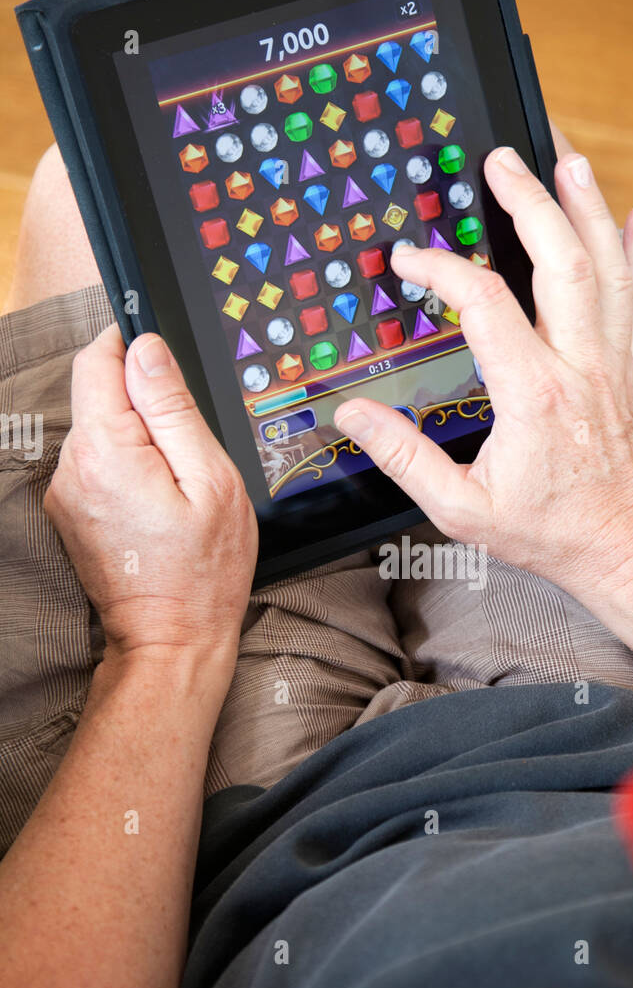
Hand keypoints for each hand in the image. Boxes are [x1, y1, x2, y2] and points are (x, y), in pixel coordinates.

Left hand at [45, 326, 256, 663]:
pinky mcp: (73, 512)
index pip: (98, 359)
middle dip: (147, 406)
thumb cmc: (202, 571)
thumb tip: (147, 348)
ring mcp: (68, 492)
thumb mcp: (209, 478)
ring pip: (103, 431)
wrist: (171, 640)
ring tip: (179, 488)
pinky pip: (100, 465)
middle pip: (100, 395)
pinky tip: (160, 506)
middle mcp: (72, 466)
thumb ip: (173, 407)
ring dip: (141, 442)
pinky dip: (131, 470)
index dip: (133, 347)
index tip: (166, 364)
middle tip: (190, 451)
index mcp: (105, 449)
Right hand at [334, 147, 632, 597]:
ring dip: (588, 208)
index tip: (410, 259)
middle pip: (561, 261)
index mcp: (531, 395)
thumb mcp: (459, 508)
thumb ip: (403, 457)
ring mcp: (611, 363)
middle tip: (502, 160)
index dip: (442, 269)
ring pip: (607, 268)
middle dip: (530, 201)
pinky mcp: (630, 369)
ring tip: (568, 159)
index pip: (483, 304)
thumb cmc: (549, 531)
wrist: (624, 547)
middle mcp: (578, 366)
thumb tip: (354, 415)